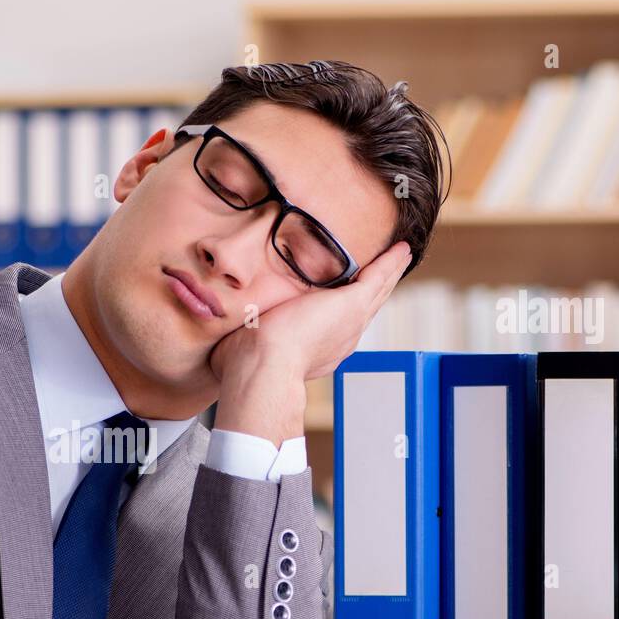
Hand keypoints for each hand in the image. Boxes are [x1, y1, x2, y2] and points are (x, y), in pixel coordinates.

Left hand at [207, 240, 412, 384]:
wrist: (262, 370)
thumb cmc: (243, 368)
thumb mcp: (243, 345)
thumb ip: (237, 337)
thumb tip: (216, 337)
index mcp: (316, 349)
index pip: (334, 323)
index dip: (342, 308)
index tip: (342, 298)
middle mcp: (339, 338)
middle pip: (364, 306)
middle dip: (376, 286)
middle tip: (389, 268)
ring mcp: (349, 323)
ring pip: (376, 292)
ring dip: (389, 273)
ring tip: (401, 255)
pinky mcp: (352, 305)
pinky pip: (379, 277)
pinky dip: (391, 263)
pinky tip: (402, 248)